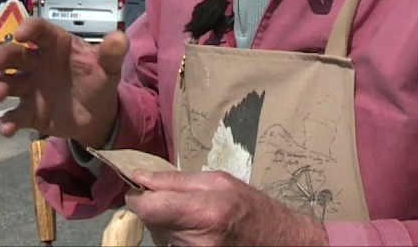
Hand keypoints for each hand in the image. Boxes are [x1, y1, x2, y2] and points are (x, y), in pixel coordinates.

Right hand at [0, 16, 126, 146]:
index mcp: (56, 46)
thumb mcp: (109, 67)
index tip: (21, 33)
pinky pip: (15, 115)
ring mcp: (31, 87)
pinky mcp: (29, 112)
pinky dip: (7, 121)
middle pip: (14, 55)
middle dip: (0, 57)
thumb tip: (119, 38)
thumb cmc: (98, 81)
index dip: (29, 28)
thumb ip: (112, 54)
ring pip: (8, 83)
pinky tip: (6, 128)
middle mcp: (38, 63)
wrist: (98, 115)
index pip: (40, 31)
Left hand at [125, 170, 328, 246]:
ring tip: (192, 217)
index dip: (137, 197)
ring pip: (158, 236)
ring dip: (166, 224)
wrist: (279, 243)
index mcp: (204, 212)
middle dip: (156, 208)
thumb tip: (140, 177)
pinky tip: (195, 232)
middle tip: (179, 201)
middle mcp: (196, 241)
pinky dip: (174, 238)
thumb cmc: (252, 207)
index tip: (140, 189)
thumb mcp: (219, 181)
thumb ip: (176, 181)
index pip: (148, 208)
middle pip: (151, 222)